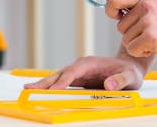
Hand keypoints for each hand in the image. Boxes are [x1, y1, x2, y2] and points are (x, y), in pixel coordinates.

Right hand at [24, 55, 145, 90]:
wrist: (130, 67)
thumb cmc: (130, 72)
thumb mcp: (130, 77)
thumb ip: (121, 80)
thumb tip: (109, 85)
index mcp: (92, 63)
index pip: (75, 71)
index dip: (64, 80)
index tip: (53, 90)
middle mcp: (82, 66)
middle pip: (61, 74)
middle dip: (46, 81)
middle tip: (29, 90)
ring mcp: (78, 73)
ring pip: (58, 78)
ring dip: (43, 85)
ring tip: (27, 92)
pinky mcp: (77, 79)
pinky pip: (61, 84)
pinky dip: (49, 88)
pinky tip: (38, 93)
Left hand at [107, 0, 156, 64]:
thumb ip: (143, 7)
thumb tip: (118, 10)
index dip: (110, 9)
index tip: (115, 16)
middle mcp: (148, 6)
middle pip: (120, 26)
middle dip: (132, 35)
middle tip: (153, 34)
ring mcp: (149, 21)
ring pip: (126, 40)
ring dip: (139, 45)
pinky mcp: (151, 37)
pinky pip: (132, 50)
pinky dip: (142, 53)